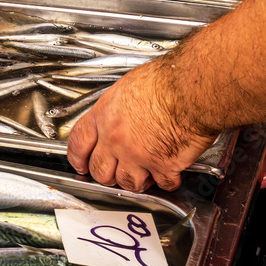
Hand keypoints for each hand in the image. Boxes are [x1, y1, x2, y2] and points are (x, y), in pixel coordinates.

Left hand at [67, 62, 216, 191]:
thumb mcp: (126, 87)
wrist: (188, 89)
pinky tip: (169, 173)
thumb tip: (119, 113)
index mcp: (104, 116)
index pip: (79, 142)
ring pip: (127, 183)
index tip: (80, 163)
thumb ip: (117, 107)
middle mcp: (116, 138)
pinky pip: (161, 183)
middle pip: (100, 170)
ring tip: (142, 175)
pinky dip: (165, 181)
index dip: (77, 157)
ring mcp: (137, 154)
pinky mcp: (163, 165)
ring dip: (135, 182)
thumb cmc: (164, 82)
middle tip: (112, 173)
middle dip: (105, 175)